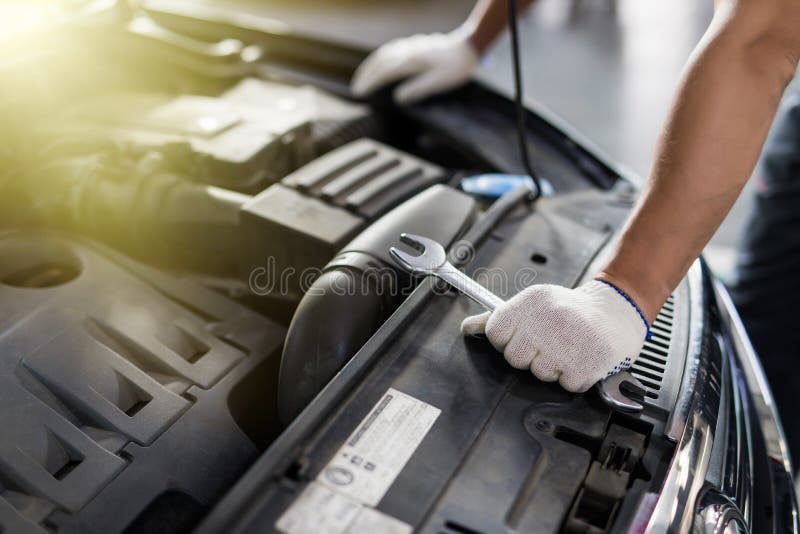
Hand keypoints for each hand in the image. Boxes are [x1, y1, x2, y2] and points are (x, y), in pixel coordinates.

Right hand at [350, 30, 478, 104]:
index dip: (370, 83)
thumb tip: (398, 98)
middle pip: (379, 62)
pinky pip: (391, 50)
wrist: (468, 47)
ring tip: (363, 77)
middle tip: (356, 88)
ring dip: (371, 65)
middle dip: (366, 75)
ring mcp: (410, 46)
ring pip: (384, 54)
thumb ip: (417, 90)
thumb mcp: (438, 82)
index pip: (383, 72)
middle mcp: (407, 51)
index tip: (359, 93)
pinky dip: (381, 58)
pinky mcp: (414, 45)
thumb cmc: (455, 67)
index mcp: (411, 61)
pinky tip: (380, 64)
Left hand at [461, 280, 648, 391]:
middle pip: (515, 358)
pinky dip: (574, 377)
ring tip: (568, 349)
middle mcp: (548, 319)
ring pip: (539, 373)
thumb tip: (468, 329)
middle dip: (530, 356)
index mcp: (532, 301)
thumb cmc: (572, 310)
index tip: (522, 337)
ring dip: (553, 367)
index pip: (496, 333)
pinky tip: (581, 359)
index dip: (506, 340)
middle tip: (549, 343)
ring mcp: (568, 343)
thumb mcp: (535, 303)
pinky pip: (566, 385)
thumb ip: (499, 318)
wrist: (618, 310)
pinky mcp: (586, 364)